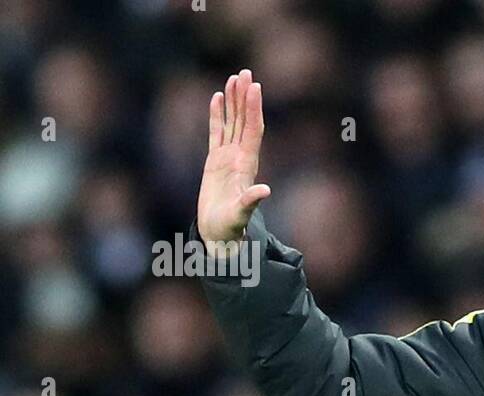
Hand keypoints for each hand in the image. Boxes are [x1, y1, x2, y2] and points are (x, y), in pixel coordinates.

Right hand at [197, 68, 270, 246]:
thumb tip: (265, 191)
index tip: (255, 87)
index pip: (252, 129)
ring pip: (232, 122)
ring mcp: (228, 157)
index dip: (253, 108)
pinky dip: (217, 115)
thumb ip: (251, 202)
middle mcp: (240, 157)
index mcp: (247, 164)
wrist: (219, 234)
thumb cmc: (230, 226)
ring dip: (233, 101)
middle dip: (245, 97)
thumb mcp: (240, 214)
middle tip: (245, 72)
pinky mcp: (215, 161)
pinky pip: (216, 132)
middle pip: (244, 120)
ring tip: (234, 77)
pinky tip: (218, 98)